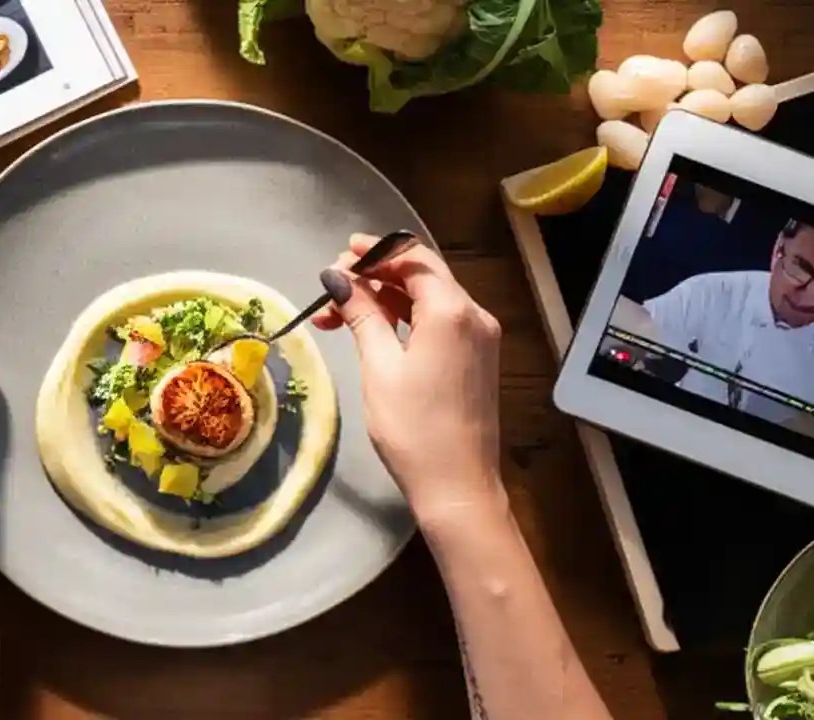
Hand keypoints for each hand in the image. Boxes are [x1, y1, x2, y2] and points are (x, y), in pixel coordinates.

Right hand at [313, 233, 503, 524]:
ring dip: (386, 299)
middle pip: (422, 275)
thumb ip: (362, 314)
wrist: (457, 486)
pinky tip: (372, 330)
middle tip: (333, 285)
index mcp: (452, 311)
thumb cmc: (414, 428)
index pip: (414, 259)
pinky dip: (405, 320)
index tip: (341, 254)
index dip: (376, 252)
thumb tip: (338, 277)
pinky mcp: (476, 359)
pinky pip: (438, 323)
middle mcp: (474, 315)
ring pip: (428, 300)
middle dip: (376, 274)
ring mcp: (479, 338)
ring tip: (339, 314)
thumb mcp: (380, 367)